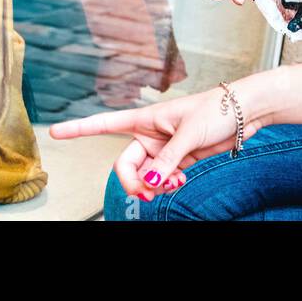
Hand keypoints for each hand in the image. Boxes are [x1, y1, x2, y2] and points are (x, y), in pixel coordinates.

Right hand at [49, 83, 266, 201]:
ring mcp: (163, 149)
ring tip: (175, 182)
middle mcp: (149, 134)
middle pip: (125, 165)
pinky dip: (166, 185)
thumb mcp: (190, 133)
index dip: (78, 129)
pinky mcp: (178, 160)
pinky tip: (180, 180)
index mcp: (145, 118)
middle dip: (133, 182)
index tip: (55, 132)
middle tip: (150, 192)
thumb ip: (167, 159)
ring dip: (154, 185)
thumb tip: (150, 182)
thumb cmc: (218, 109)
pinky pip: (161, 179)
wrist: (246, 112)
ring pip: (144, 176)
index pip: (104, 124)